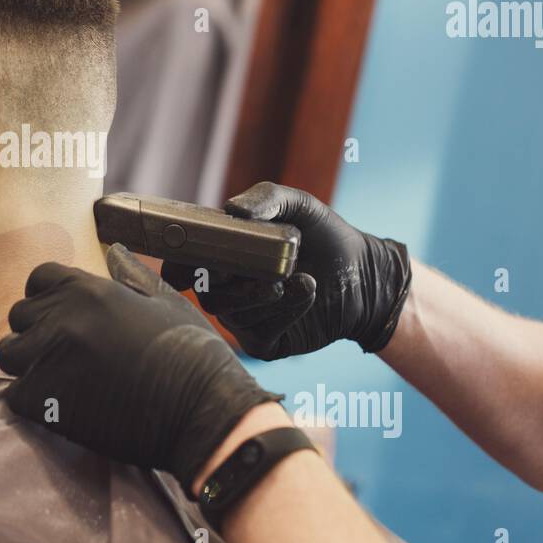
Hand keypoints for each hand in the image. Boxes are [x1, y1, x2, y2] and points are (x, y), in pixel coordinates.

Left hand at [0, 244, 277, 491]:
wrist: (201, 412)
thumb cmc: (192, 356)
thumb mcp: (166, 302)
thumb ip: (132, 276)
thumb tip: (116, 253)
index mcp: (89, 289)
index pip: (39, 278)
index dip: (50, 298)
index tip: (67, 319)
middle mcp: (63, 317)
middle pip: (20, 315)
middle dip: (38, 332)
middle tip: (68, 355)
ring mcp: (50, 358)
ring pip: (9, 353)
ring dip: (28, 364)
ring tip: (61, 379)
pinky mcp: (45, 400)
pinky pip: (15, 394)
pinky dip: (34, 401)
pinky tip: (65, 406)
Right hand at [161, 181, 410, 359]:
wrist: (363, 274)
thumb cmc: (325, 237)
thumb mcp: (299, 205)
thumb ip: (267, 199)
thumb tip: (233, 211)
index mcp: (224, 256)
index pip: (184, 265)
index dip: (180, 266)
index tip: (190, 263)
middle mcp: (228, 289)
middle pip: (205, 291)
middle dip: (228, 280)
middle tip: (257, 268)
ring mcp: (244, 318)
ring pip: (229, 313)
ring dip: (261, 294)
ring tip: (298, 277)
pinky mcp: (265, 343)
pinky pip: (257, 333)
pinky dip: (283, 311)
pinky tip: (306, 291)